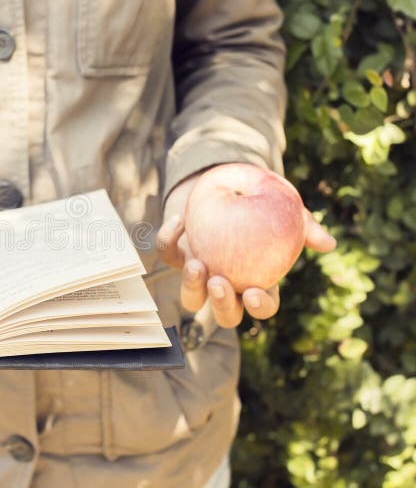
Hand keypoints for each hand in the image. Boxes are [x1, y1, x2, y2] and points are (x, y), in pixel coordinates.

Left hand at [156, 167, 336, 327]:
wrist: (227, 182)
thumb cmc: (263, 202)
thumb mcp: (286, 210)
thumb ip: (306, 227)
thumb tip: (328, 243)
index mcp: (258, 282)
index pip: (262, 306)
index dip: (259, 305)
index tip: (255, 292)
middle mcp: (228, 286)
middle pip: (226, 315)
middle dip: (222, 305)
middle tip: (219, 282)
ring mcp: (200, 275)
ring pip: (192, 300)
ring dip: (192, 288)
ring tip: (197, 265)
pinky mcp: (176, 256)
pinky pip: (168, 255)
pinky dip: (170, 239)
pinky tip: (180, 220)